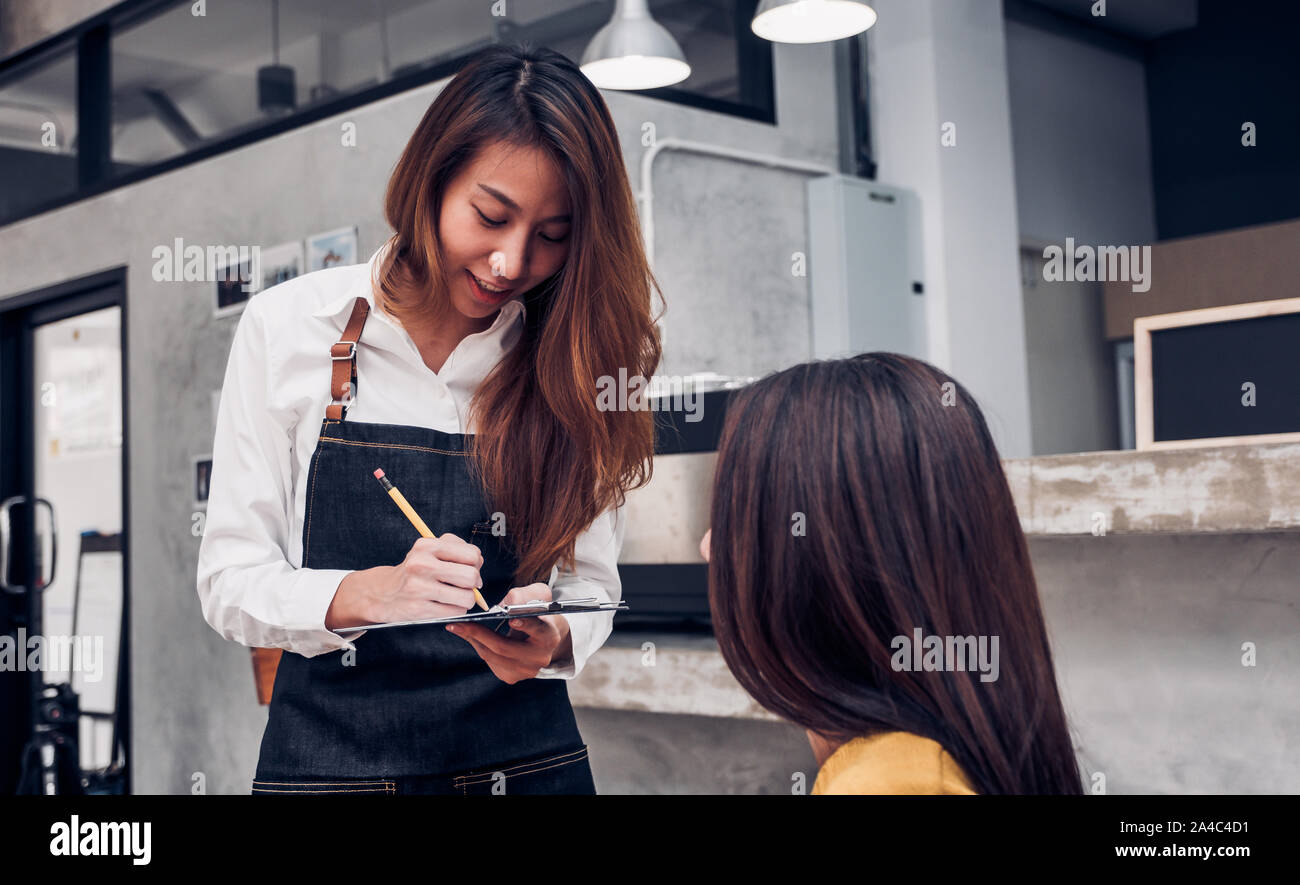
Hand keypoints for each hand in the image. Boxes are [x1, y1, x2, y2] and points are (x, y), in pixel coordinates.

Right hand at [367, 534, 483, 623]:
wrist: (384, 593)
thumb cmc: (415, 571)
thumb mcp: (430, 550)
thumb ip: (457, 549)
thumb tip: (479, 563)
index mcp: (427, 546)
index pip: (472, 554)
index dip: (476, 564)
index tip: (470, 569)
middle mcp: (421, 565)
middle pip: (471, 576)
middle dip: (475, 583)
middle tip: (467, 585)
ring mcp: (419, 588)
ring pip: (467, 597)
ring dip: (466, 599)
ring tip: (455, 595)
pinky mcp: (420, 609)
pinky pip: (456, 612)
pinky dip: (456, 609)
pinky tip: (445, 604)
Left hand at [445, 583, 572, 683]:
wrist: (545, 639)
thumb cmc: (539, 613)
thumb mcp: (538, 596)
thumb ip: (525, 595)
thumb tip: (506, 603)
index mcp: (550, 636)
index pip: (538, 630)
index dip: (526, 625)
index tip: (512, 618)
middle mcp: (540, 657)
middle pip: (505, 648)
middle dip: (479, 634)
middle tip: (459, 624)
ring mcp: (526, 671)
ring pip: (493, 656)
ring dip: (473, 640)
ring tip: (457, 627)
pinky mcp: (512, 677)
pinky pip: (489, 661)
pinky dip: (478, 646)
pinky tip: (469, 635)